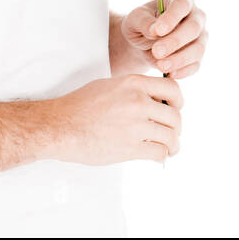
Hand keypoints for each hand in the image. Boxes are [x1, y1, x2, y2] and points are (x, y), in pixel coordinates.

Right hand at [48, 74, 182, 164]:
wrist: (60, 127)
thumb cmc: (80, 106)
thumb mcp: (109, 85)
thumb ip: (134, 89)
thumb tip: (154, 98)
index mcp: (133, 84)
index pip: (173, 90)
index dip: (178, 101)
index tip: (176, 108)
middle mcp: (137, 102)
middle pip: (175, 116)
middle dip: (176, 126)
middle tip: (172, 132)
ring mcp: (135, 126)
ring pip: (170, 136)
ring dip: (173, 144)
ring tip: (171, 148)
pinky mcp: (130, 148)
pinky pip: (159, 152)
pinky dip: (163, 155)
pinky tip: (158, 155)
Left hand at [121, 0, 208, 78]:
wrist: (142, 42)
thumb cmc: (141, 24)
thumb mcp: (135, 19)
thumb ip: (144, 21)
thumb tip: (154, 30)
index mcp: (182, 0)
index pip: (182, 4)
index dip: (172, 17)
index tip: (158, 30)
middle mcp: (196, 17)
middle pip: (193, 28)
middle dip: (175, 41)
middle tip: (156, 51)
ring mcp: (200, 37)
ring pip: (198, 48)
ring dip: (179, 59)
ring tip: (160, 66)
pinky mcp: (197, 56)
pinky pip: (196, 65)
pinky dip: (183, 71)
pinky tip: (169, 74)